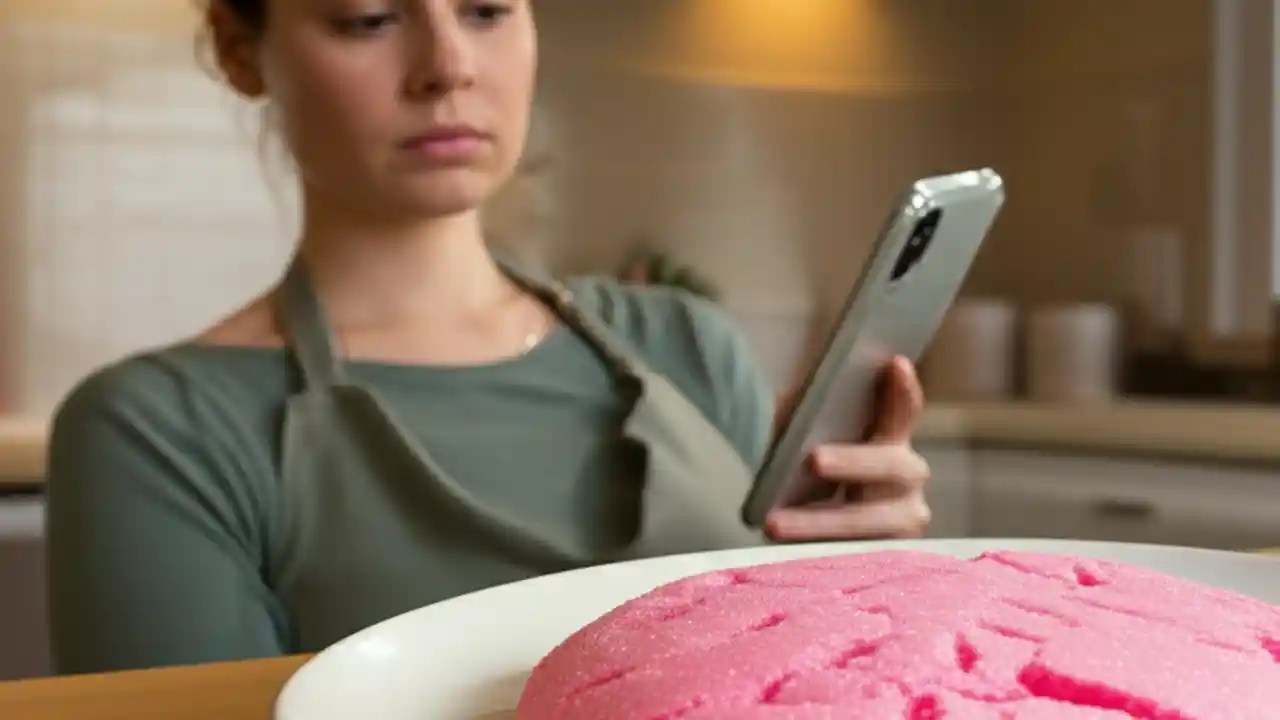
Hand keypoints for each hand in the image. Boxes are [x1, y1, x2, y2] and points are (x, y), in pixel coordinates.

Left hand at [764, 356, 931, 541]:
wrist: (816, 533)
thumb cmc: (811, 474)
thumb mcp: (806, 439)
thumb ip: (803, 419)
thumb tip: (792, 409)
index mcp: (893, 439)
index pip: (904, 408)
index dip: (902, 389)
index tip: (893, 363)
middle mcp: (908, 477)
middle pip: (891, 465)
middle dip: (852, 461)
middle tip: (812, 459)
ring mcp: (905, 522)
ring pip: (870, 522)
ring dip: (819, 522)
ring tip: (773, 524)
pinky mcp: (889, 560)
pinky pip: (857, 559)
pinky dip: (820, 553)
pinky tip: (785, 553)